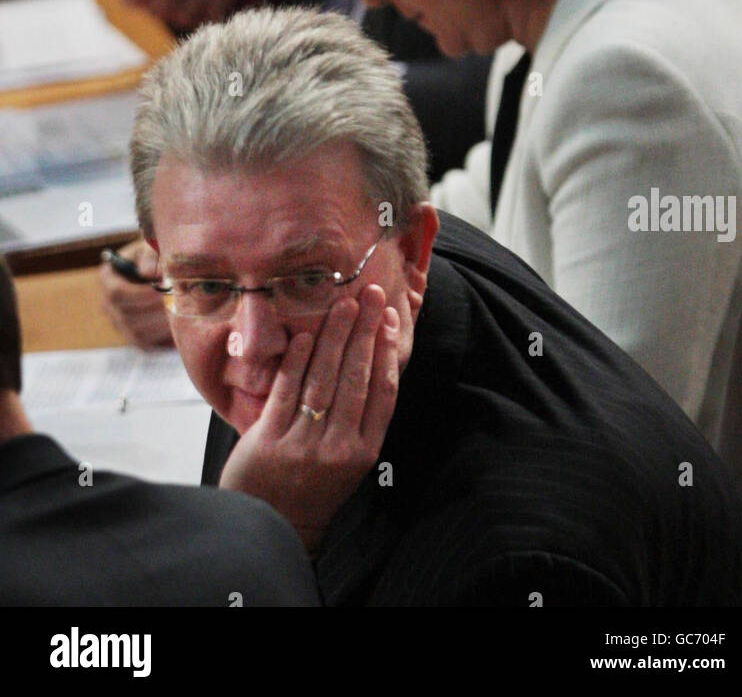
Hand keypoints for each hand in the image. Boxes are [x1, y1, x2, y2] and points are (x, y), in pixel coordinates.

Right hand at [99, 238, 172, 348]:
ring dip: (162, 323)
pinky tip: (179, 323)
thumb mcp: (154, 247)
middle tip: (180, 301)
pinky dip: (163, 337)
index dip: (140, 294)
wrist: (171, 271)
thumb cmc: (160, 255)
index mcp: (109, 277)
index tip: (162, 289)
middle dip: (156, 309)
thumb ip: (151, 256)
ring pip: (137, 332)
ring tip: (183, 311)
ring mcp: (120, 322)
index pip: (116, 293)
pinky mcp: (135, 337)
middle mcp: (109, 302)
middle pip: (127, 316)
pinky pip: (146, 344)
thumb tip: (148, 273)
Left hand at [219, 286, 399, 554]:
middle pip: (356, 377)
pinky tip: (305, 335)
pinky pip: (288, 391)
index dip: (388, 351)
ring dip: (336, 336)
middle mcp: (337, 447)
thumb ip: (358, 419)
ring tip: (345, 304)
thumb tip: (370, 362)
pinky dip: (297, 360)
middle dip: (365, 331)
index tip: (391, 320)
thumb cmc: (313, 487)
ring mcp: (304, 444)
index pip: (383, 392)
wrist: (272, 527)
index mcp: (363, 452)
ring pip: (324, 379)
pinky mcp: (270, 441)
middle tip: (373, 295)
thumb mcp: (347, 461)